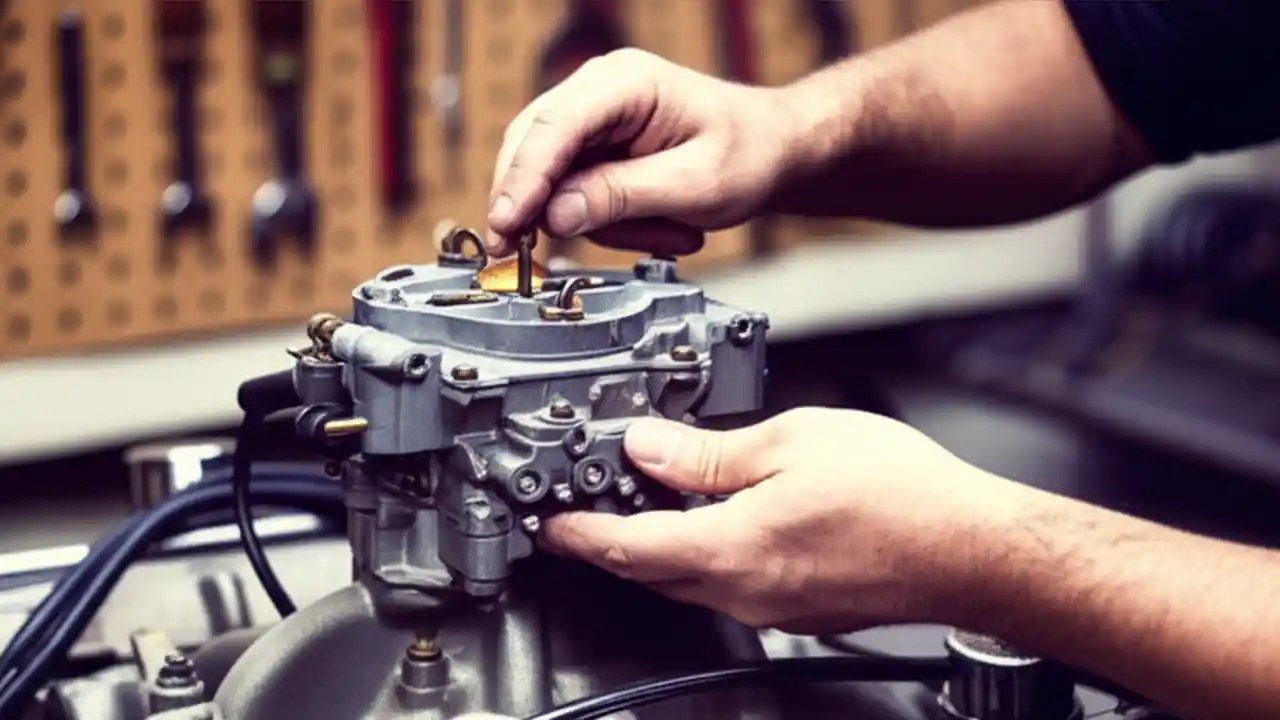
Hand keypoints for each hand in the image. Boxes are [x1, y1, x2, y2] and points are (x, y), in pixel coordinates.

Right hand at [486, 48, 796, 256]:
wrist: (772, 150)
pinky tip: (659, 225)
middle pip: (531, 148)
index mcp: (625, 83)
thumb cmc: (748, 152)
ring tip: (667, 230)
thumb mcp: (693, 183)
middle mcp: (599, 92)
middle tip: (523, 255)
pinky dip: (609, 224)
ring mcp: (594, 121)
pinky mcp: (595, 151)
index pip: (553, 127)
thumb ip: (621, 197)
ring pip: (551, 181)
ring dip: (601, 224)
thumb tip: (556, 215)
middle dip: (534, 207)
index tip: (506, 223)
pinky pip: (573, 196)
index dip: (523, 178)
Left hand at [543, 408, 1029, 633]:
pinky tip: (716, 520)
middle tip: (587, 508)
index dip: (579, 535)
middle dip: (611, 542)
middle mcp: (745, 593)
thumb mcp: (791, 443)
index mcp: (732, 550)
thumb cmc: (899, 496)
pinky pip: (730, 586)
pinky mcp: (798, 611)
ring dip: (658, 548)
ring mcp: (773, 609)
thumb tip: (650, 449)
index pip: (627, 549)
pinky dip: (704, 555)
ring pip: (690, 581)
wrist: (971, 547)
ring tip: (646, 504)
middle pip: (650, 572)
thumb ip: (709, 453)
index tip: (551, 525)